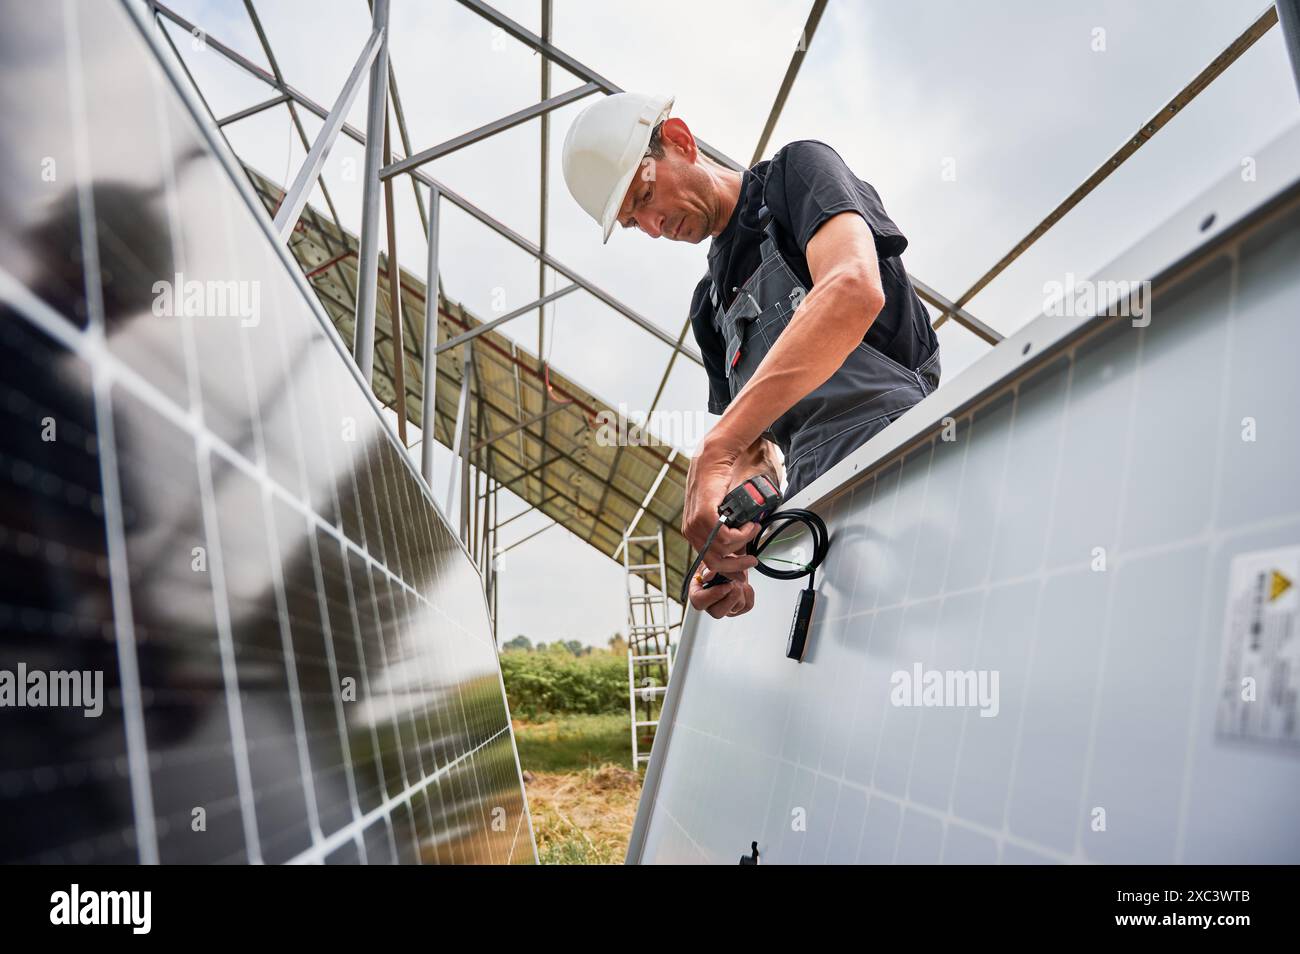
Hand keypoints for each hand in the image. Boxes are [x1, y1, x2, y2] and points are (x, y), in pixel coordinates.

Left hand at [682, 434, 760, 575]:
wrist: (712, 461)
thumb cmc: (716, 484)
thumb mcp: (720, 514)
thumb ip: (724, 532)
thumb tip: (738, 550)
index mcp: (692, 533)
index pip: (708, 562)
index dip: (726, 570)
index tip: (740, 572)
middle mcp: (691, 531)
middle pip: (714, 562)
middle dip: (737, 565)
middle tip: (751, 561)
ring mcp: (696, 524)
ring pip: (724, 548)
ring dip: (744, 541)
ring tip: (752, 529)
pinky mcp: (705, 515)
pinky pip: (726, 535)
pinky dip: (742, 533)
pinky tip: (748, 525)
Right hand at [688, 566, 754, 618]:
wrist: (732, 563)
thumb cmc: (718, 561)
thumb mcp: (713, 560)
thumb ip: (711, 568)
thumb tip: (709, 575)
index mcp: (697, 592)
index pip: (698, 602)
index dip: (713, 595)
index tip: (726, 585)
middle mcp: (709, 604)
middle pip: (717, 613)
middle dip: (731, 597)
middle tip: (734, 583)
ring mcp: (724, 608)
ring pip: (736, 608)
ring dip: (741, 590)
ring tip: (737, 580)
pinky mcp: (738, 609)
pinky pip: (748, 605)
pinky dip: (749, 592)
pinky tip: (743, 585)